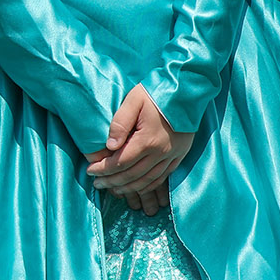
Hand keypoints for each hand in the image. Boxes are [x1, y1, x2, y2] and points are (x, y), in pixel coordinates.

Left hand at [86, 86, 194, 214]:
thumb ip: (120, 123)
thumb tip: (110, 146)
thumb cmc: (157, 92)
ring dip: (129, 188)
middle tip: (97, 184)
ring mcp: (172, 156)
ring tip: (114, 189)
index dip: (103, 169)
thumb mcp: (134, 100)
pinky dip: (148, 186)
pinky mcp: (179, 155)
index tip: (90, 171)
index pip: (120, 162)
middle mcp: (160, 152)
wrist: (189, 90)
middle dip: (112, 181)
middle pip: (132, 175)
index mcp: (147, 140)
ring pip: (147, 180)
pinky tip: (138, 187)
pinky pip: (162, 178)